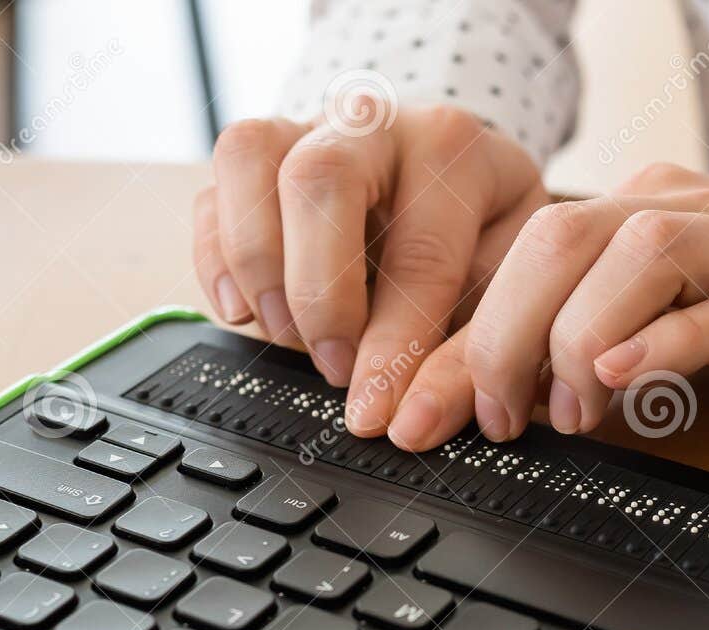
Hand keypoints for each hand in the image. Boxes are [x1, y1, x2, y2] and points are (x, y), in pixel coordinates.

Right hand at [192, 105, 547, 435]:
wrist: (457, 186)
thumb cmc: (479, 241)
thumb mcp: (498, 300)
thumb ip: (461, 366)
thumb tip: (411, 426)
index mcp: (454, 151)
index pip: (419, 251)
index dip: (393, 345)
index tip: (376, 409)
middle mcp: (375, 124)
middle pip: (319, 178)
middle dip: (318, 294)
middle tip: (332, 366)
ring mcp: (305, 129)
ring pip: (248, 158)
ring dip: (257, 266)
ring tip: (288, 335)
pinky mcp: (255, 160)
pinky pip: (210, 193)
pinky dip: (215, 260)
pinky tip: (243, 311)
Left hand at [387, 162, 708, 447]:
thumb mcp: (658, 334)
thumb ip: (580, 353)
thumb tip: (486, 399)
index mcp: (634, 215)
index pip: (520, 258)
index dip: (451, 338)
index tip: (409, 413)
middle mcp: (682, 213)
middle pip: (561, 240)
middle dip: (500, 334)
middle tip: (490, 419)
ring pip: (640, 254)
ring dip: (580, 339)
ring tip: (569, 412)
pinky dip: (669, 343)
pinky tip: (624, 382)